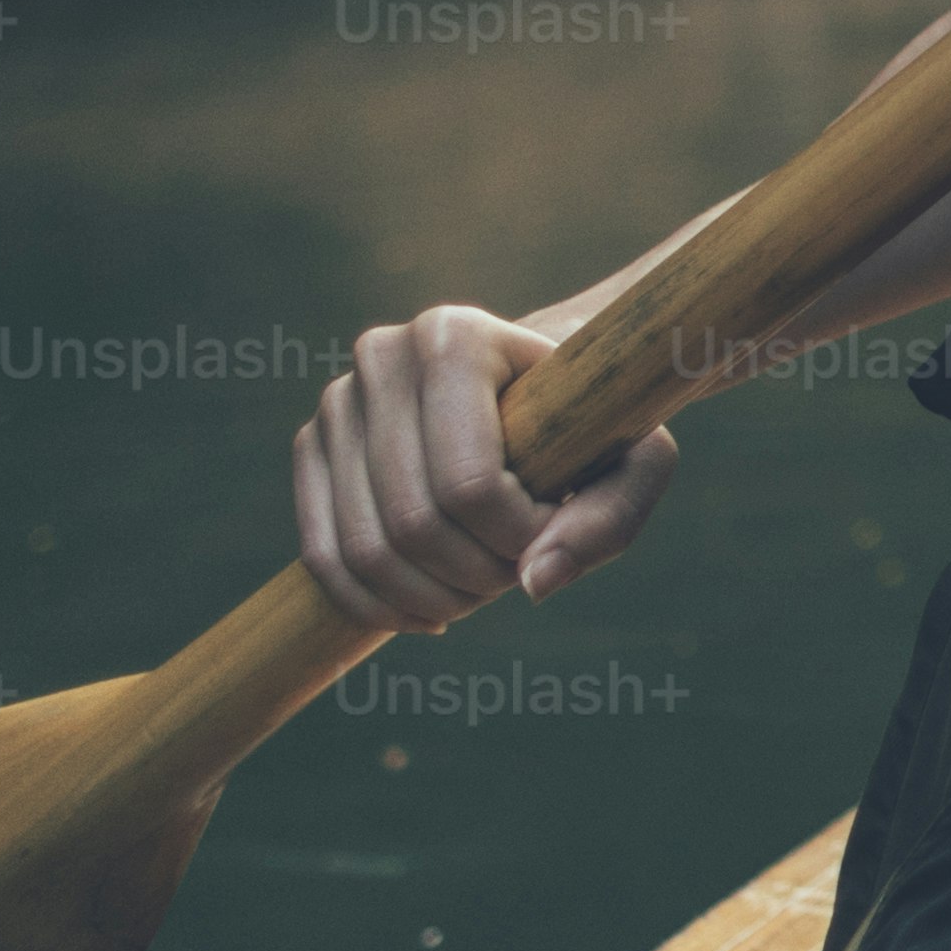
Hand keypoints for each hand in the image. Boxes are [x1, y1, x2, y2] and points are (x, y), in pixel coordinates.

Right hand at [293, 301, 679, 631]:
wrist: (541, 386)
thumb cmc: (595, 421)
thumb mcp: (638, 458)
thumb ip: (610, 518)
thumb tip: (533, 585)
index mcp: (454, 336)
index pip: (470, 484)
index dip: (517, 537)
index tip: (553, 529)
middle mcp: (381, 356)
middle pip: (414, 523)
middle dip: (475, 574)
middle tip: (517, 568)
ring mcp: (337, 403)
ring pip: (364, 550)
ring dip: (431, 598)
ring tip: (482, 589)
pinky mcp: (312, 448)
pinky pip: (323, 557)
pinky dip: (375, 606)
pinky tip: (429, 615)